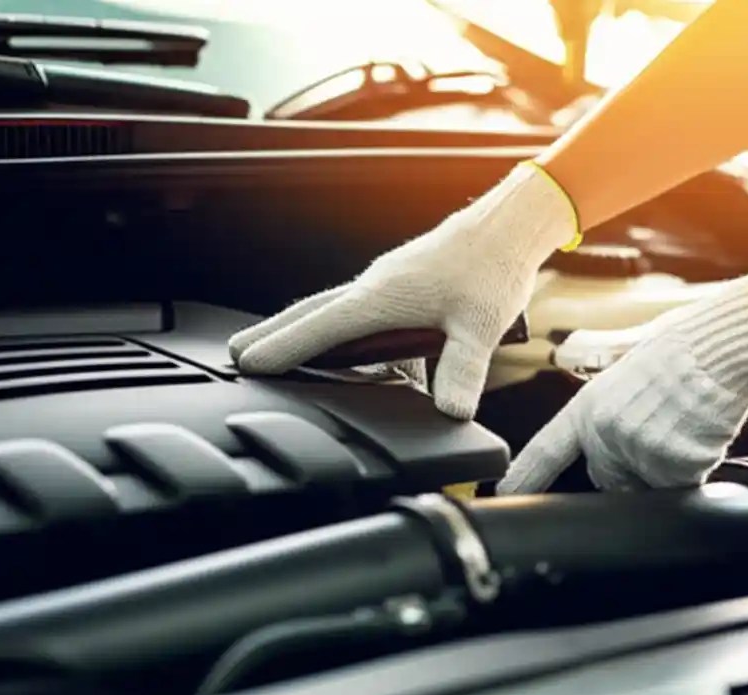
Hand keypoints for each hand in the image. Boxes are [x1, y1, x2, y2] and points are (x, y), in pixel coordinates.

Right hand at [228, 163, 576, 418]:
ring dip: (310, 335)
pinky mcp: (403, 287)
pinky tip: (369, 365)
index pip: (320, 326)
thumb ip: (462, 371)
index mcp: (381, 297)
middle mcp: (375, 289)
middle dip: (276, 335)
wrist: (509, 229)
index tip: (247, 362)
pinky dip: (351, 338)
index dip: (283, 347)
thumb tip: (451, 412)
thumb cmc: (492, 268)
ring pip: (336, 315)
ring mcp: (387, 286)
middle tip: (238, 356)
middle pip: (312, 315)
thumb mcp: (481, 327)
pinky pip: (364, 316)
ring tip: (284, 359)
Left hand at [497, 271, 747, 493]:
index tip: (506, 495)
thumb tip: (599, 440)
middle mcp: (605, 432)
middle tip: (663, 425)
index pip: (546, 451)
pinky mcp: (674, 466)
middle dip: (633, 468)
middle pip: (610, 478)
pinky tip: (700, 431)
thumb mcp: (625, 368)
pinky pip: (684, 485)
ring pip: (651, 485)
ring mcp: (638, 451)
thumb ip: (607, 408)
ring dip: (669, 466)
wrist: (721, 346)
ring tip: (684, 421)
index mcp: (588, 406)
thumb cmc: (682, 348)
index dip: (525, 477)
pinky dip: (695, 467)